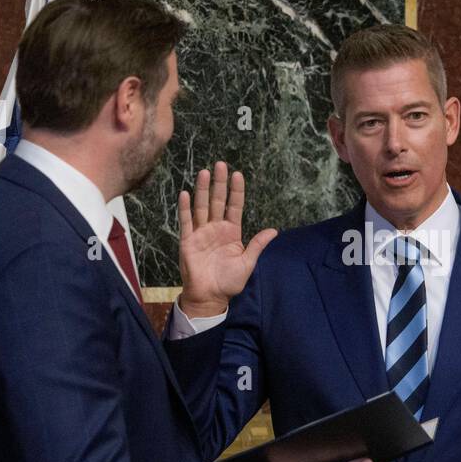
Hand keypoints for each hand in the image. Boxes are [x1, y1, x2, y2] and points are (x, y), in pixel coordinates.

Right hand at [177, 162, 276, 317]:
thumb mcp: (248, 263)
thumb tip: (274, 230)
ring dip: (202, 190)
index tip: (238, 174)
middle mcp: (216, 228)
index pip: (234, 206)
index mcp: (231, 232)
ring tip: (204, 172)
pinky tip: (185, 194)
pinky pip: (186, 222)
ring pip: (202, 206)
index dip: (236, 190)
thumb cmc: (229, 281)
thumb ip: (257, 245)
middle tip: (220, 164)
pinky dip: (185, 208)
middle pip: (217, 201)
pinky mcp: (188, 241)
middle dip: (219, 183)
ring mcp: (201, 233)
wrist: (210, 297)